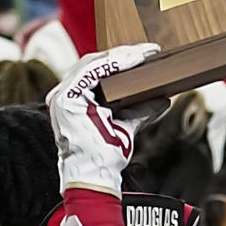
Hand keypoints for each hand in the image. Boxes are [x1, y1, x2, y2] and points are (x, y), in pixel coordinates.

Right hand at [46, 45, 162, 195]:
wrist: (96, 175)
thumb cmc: (105, 156)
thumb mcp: (127, 127)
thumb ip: (141, 111)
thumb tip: (163, 99)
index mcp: (74, 100)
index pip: (97, 72)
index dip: (121, 60)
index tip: (146, 55)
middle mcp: (64, 96)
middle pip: (94, 64)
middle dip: (123, 55)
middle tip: (150, 51)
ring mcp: (62, 96)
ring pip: (93, 64)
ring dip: (121, 56)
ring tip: (145, 52)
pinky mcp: (66, 99)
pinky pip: (92, 72)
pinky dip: (114, 63)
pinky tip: (133, 59)